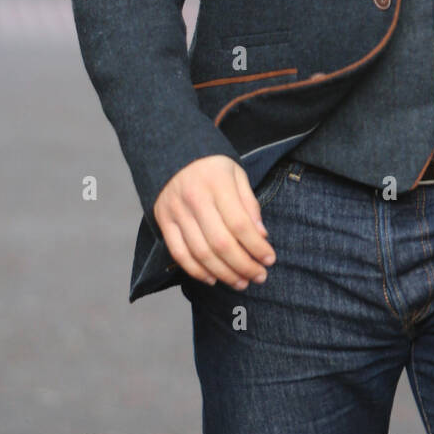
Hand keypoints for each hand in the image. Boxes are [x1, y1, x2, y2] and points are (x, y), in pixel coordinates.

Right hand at [153, 154, 276, 288]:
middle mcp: (194, 199)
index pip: (240, 224)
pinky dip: (196, 271)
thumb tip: (261, 236)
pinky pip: (179, 254)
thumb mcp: (237, 174)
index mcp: (217, 183)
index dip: (256, 246)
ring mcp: (176, 212)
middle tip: (259, 276)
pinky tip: (213, 278)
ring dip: (223, 273)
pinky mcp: (163, 221)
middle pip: (221, 243)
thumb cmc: (212, 165)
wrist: (172, 151)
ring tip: (241, 282)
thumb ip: (249, 204)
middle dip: (243, 265)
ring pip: (201, 253)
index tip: (270, 259)